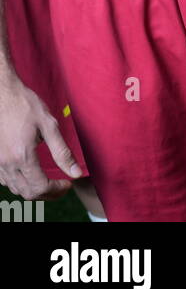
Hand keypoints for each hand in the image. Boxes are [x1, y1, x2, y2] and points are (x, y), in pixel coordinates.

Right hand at [0, 71, 81, 198]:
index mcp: (23, 156)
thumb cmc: (25, 105)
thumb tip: (76, 172)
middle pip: (28, 193)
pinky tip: (30, 174)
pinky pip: (6, 182)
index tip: (68, 182)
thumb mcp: (49, 125)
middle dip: (48, 194)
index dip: (57, 189)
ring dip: (34, 191)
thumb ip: (62, 152)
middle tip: (62, 186)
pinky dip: (20, 184)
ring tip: (49, 182)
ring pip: (16, 190)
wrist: (3, 94)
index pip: (41, 187)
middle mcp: (7, 164)